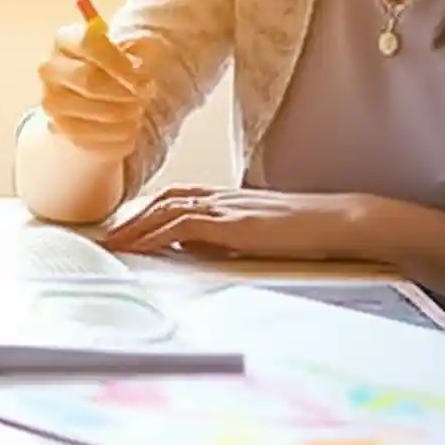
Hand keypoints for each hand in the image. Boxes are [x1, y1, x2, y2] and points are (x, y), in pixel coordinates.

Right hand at [36, 23, 156, 159]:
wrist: (102, 92)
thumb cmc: (119, 64)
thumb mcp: (134, 47)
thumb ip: (140, 51)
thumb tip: (141, 67)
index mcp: (66, 39)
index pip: (88, 44)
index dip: (120, 62)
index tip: (144, 76)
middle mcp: (51, 69)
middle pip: (89, 81)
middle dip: (124, 91)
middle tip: (145, 95)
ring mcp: (52, 101)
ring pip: (94, 112)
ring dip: (126, 114)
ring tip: (139, 110)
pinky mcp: (59, 130)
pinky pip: (93, 139)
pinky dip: (119, 135)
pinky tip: (130, 127)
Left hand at [101, 185, 379, 259]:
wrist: (338, 222)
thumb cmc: (308, 232)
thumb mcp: (260, 234)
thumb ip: (231, 236)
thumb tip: (201, 248)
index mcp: (229, 198)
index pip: (178, 196)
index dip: (148, 210)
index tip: (125, 226)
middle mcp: (222, 197)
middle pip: (164, 199)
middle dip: (131, 217)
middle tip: (105, 236)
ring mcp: (226, 207)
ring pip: (166, 209)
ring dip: (134, 227)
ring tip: (111, 244)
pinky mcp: (231, 223)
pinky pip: (182, 225)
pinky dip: (155, 234)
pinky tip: (139, 247)